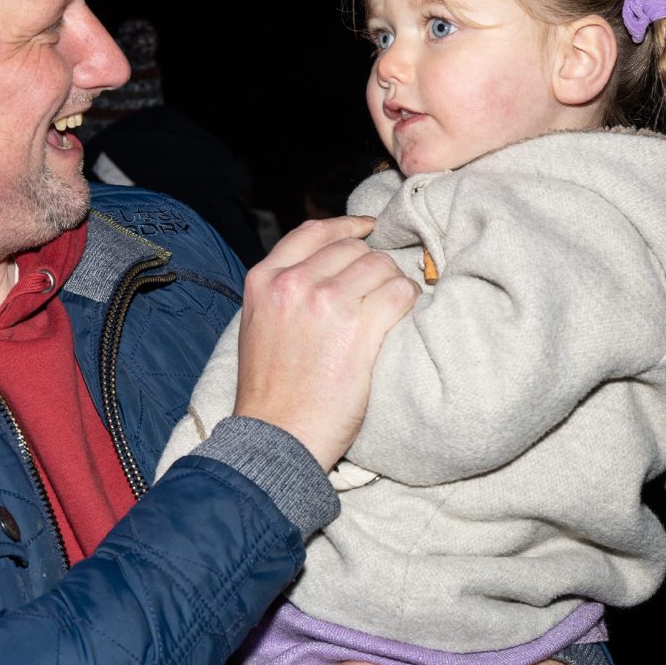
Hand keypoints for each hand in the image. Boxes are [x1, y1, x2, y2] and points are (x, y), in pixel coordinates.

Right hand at [233, 217, 416, 470]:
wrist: (276, 437)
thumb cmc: (270, 392)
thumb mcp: (258, 326)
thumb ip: (282, 292)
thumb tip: (324, 271)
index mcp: (265, 279)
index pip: (315, 232)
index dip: (348, 227)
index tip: (368, 230)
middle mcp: (294, 283)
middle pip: (353, 248)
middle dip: (373, 265)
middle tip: (381, 289)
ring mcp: (326, 304)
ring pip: (380, 266)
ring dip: (393, 284)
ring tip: (392, 308)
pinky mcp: (358, 330)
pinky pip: (399, 293)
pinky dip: (408, 301)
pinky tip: (403, 317)